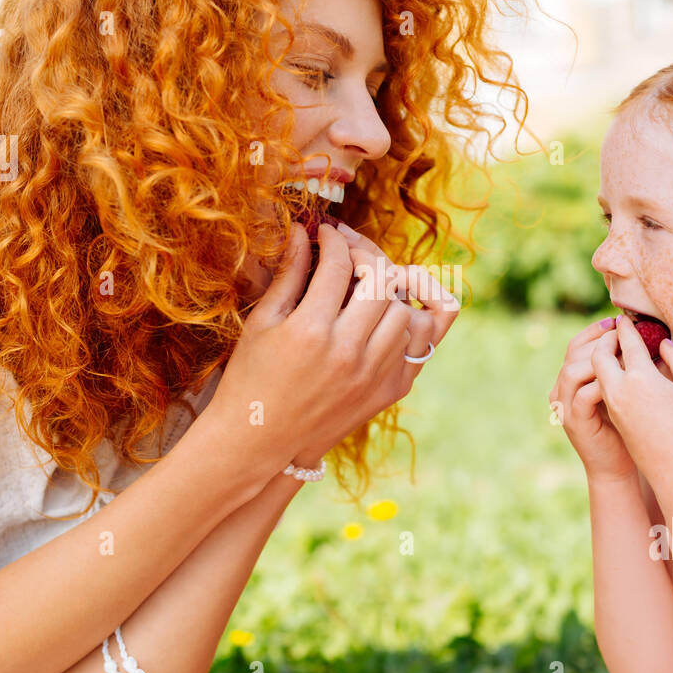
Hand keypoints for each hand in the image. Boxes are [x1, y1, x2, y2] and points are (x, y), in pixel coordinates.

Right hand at [205, 223, 451, 478]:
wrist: (260, 442)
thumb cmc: (251, 378)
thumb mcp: (262, 322)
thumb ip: (288, 273)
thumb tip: (303, 231)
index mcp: (311, 332)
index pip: (339, 264)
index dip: (334, 240)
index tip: (326, 234)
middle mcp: (349, 353)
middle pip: (381, 280)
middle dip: (365, 256)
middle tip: (349, 255)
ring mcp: (375, 374)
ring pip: (406, 309)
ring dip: (389, 288)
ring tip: (367, 285)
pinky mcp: (390, 390)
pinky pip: (420, 343)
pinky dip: (410, 321)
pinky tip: (389, 313)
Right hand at [548, 317, 635, 482]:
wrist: (616, 466)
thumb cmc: (624, 427)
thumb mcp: (620, 391)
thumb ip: (620, 367)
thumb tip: (640, 336)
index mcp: (571, 379)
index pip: (576, 344)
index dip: (595, 330)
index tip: (619, 321)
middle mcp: (562, 389)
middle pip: (573, 352)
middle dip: (600, 341)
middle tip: (625, 336)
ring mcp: (564, 406)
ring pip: (573, 370)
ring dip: (600, 360)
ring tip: (626, 357)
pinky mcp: (574, 421)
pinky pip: (583, 395)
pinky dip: (603, 385)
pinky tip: (625, 383)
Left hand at [588, 317, 672, 488]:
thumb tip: (663, 344)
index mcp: (641, 378)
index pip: (628, 342)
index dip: (626, 327)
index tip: (625, 318)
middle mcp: (620, 390)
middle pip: (600, 354)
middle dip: (606, 340)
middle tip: (616, 333)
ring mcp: (613, 405)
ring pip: (597, 373)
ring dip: (602, 358)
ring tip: (616, 351)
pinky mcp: (613, 418)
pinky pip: (602, 388)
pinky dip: (606, 375)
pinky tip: (619, 374)